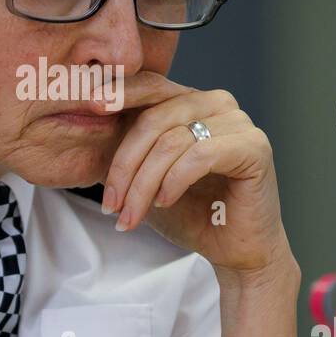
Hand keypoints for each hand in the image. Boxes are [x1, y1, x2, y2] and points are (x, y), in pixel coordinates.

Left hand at [98, 71, 294, 279]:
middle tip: (110, 204)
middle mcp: (216, 103)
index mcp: (190, 101)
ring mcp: (238, 122)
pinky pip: (200, 155)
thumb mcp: (143, 176)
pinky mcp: (254, 147)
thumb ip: (123, 148)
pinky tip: (165, 202)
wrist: (232, 250)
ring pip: (172, 141)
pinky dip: (174, 181)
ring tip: (131, 215)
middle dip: (124, 165)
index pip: (149, 86)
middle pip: (154, 119)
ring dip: (144, 183)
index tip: (88, 106)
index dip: (118, 93)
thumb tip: (81, 123)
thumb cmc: (189, 212)